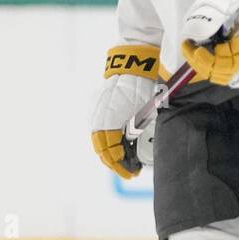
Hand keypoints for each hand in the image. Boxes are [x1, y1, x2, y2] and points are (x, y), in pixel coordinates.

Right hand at [91, 43, 160, 177]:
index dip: (121, 166)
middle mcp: (97, 121)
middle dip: (115, 163)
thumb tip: (131, 153)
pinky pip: (99, 131)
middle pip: (102, 151)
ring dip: (110, 153)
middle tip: (128, 170)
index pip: (112, 154)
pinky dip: (107, 141)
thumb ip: (134, 136)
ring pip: (99, 142)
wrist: (131, 66)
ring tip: (123, 159)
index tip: (132, 173)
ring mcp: (96, 114)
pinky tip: (118, 144)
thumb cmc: (140, 90)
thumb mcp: (142, 117)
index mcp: (108, 125)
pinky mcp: (97, 108)